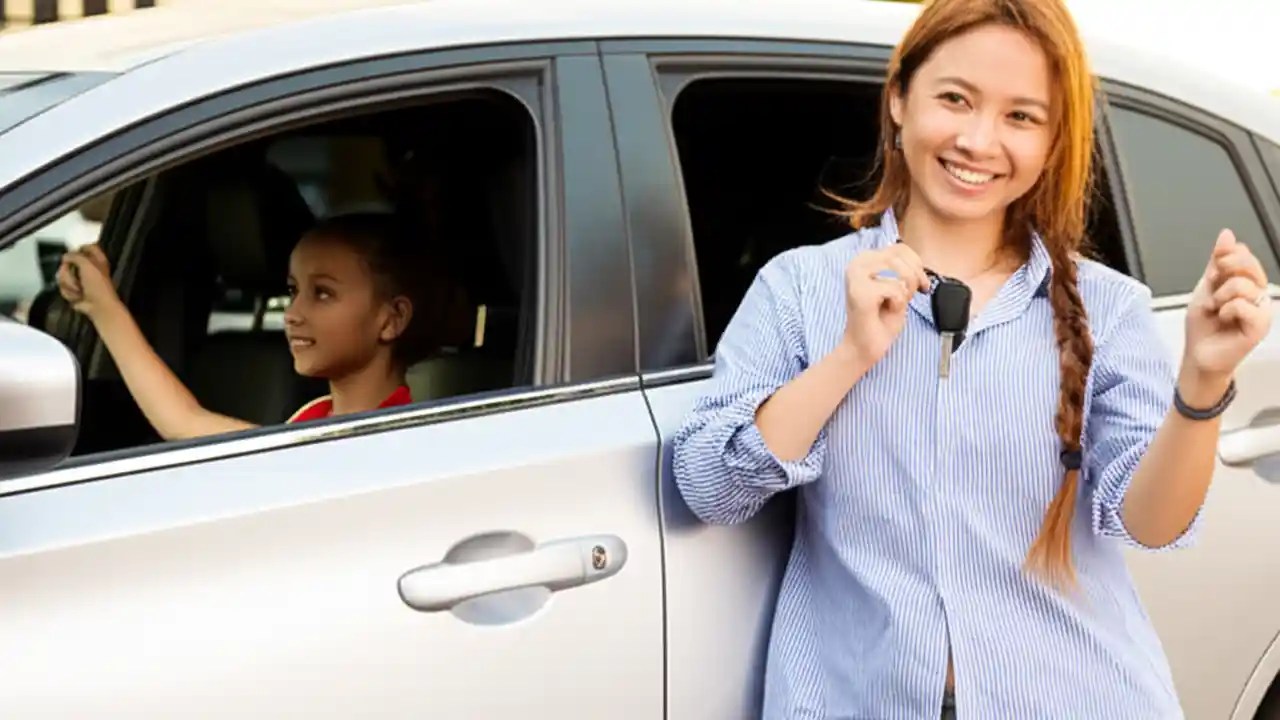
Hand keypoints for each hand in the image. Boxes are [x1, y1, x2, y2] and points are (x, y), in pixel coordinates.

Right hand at [56, 244, 119, 318]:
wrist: (98, 306)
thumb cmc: (97, 285)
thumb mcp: (88, 265)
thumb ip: (75, 256)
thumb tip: (65, 256)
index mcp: (96, 259)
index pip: (87, 247)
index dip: (78, 248)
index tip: (71, 254)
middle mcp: (88, 268)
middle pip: (68, 262)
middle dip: (68, 272)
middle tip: (74, 277)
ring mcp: (79, 279)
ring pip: (63, 275)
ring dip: (70, 284)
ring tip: (79, 290)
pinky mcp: (73, 289)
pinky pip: (63, 287)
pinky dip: (69, 293)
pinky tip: (77, 296)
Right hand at [842, 244, 929, 367]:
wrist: (865, 346)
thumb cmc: (880, 319)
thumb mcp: (896, 287)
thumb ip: (902, 270)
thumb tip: (918, 262)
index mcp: (864, 260)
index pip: (900, 248)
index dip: (917, 265)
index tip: (921, 283)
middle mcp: (856, 264)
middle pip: (901, 257)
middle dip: (913, 279)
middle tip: (908, 297)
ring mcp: (856, 277)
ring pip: (900, 271)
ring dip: (905, 292)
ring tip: (893, 304)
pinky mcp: (860, 292)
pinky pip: (896, 289)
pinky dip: (898, 304)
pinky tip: (885, 312)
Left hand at [1182, 229, 1271, 393]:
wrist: (1198, 353)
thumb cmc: (1204, 325)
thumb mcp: (1206, 286)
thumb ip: (1218, 261)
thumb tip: (1227, 234)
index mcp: (1248, 282)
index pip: (1243, 253)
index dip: (1223, 257)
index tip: (1212, 273)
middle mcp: (1259, 293)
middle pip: (1247, 264)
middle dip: (1221, 274)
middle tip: (1213, 292)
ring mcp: (1262, 309)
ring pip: (1242, 285)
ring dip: (1219, 297)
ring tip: (1216, 309)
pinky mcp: (1260, 326)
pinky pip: (1242, 305)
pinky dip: (1225, 310)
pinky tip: (1223, 318)